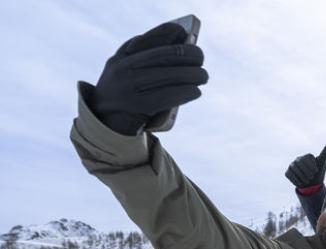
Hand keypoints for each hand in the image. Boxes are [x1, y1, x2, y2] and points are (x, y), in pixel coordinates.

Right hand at [89, 22, 207, 134]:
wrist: (104, 116)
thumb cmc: (126, 88)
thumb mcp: (129, 67)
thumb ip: (148, 55)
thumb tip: (183, 46)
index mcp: (123, 55)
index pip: (150, 39)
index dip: (172, 37)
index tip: (189, 40)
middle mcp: (123, 67)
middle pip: (163, 56)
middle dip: (187, 56)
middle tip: (202, 60)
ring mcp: (128, 86)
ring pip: (167, 75)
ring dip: (191, 75)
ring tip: (203, 76)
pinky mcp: (136, 105)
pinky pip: (166, 96)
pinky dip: (184, 92)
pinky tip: (196, 91)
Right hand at [285, 145, 325, 188]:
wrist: (312, 184)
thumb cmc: (318, 173)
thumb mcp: (323, 164)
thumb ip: (325, 154)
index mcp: (307, 156)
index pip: (306, 158)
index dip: (311, 165)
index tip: (316, 171)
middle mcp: (298, 159)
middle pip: (299, 163)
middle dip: (305, 171)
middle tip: (311, 177)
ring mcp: (292, 166)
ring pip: (293, 168)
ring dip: (301, 176)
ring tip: (307, 181)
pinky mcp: (288, 172)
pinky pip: (289, 174)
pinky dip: (295, 179)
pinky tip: (300, 184)